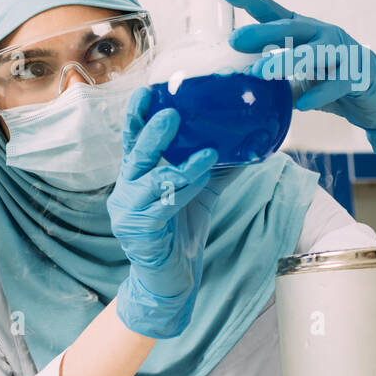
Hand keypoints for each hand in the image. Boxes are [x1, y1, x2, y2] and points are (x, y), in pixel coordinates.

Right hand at [107, 87, 219, 338]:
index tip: (146, 92)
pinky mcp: (139, 231)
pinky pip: (164, 205)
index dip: (137, 118)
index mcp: (136, 178)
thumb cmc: (178, 235)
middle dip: (152, 133)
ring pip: (153, 181)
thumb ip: (214, 170)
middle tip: (171, 112)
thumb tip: (249, 145)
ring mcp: (128, 212)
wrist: (169, 282)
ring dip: (180, 165)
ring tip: (207, 152)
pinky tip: (202, 179)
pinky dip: (184, 189)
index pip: (133, 142)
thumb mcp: (199, 195)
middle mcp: (126, 191)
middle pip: (136, 155)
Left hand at [219, 0, 375, 158]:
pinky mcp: (359, 74)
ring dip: (286, 62)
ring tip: (260, 72)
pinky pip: (337, 82)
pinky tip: (302, 104)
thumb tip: (232, 88)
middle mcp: (322, 35)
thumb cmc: (330, 84)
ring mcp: (343, 52)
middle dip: (261, 33)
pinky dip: (319, 92)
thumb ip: (268, 82)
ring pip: (313, 53)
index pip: (272, 13)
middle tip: (235, 40)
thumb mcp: (294, 81)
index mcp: (303, 33)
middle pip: (290, 29)